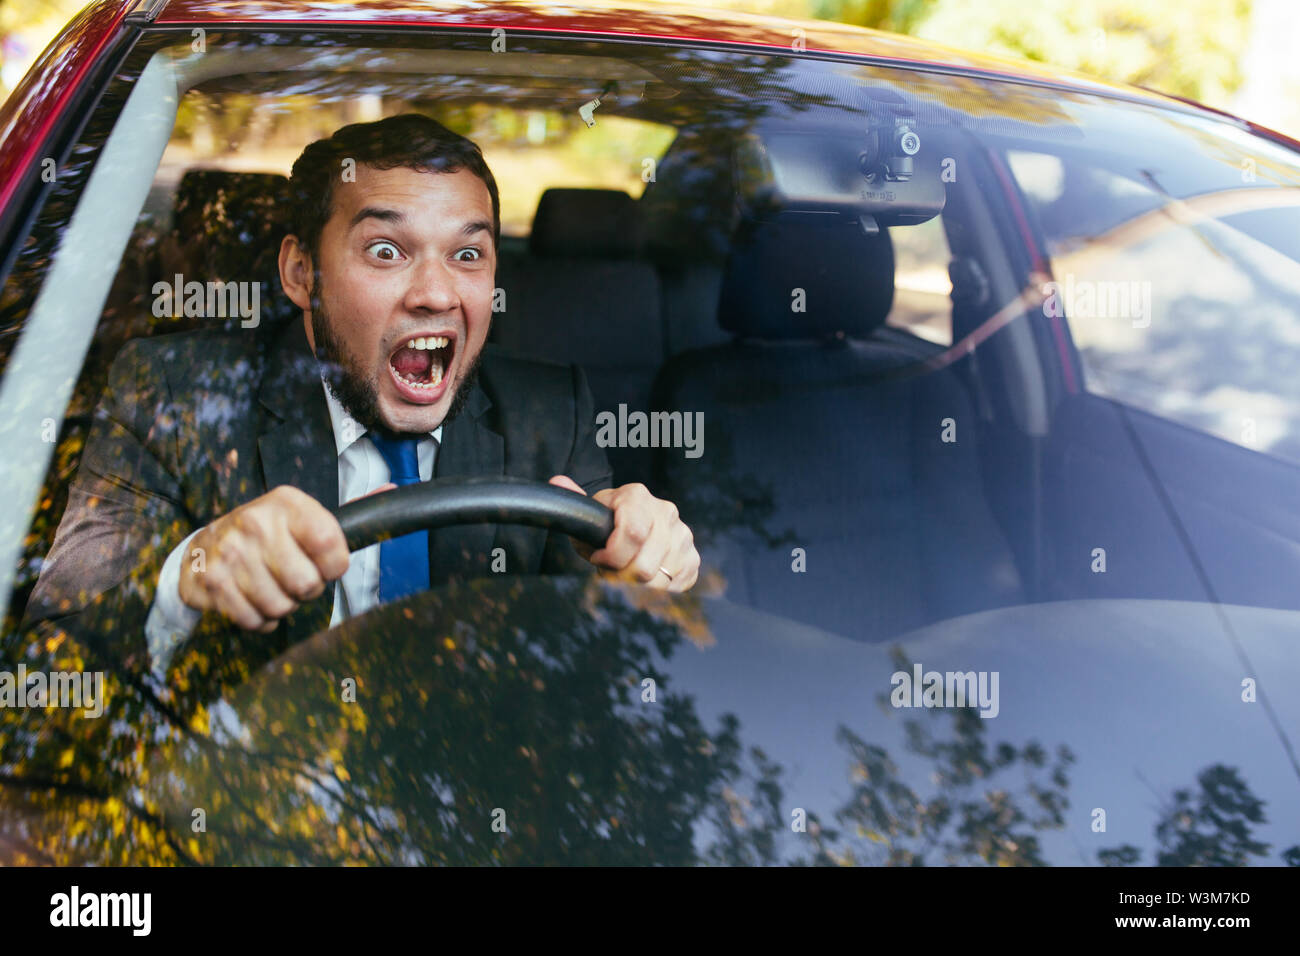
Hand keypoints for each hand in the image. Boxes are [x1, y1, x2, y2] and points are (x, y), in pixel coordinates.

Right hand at [177, 483, 391, 630]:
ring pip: (281, 606)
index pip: (332, 545)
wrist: (202, 547)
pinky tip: (250, 598)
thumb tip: (393, 489)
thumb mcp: (302, 516)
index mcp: (286, 502)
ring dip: (281, 605)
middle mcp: (256, 523)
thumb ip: (349, 511)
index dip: (334, 565)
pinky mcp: (212, 583)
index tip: (324, 564)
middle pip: (307, 584)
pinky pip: (254, 620)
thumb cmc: (265, 535)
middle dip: (305, 590)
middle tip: (291, 577)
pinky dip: (258, 619)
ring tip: (268, 585)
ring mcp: (230, 553)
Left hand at [548, 476, 698, 591]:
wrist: (635, 527)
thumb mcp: (588, 515)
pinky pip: (675, 586)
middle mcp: (666, 512)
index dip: (612, 556)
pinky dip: (656, 591)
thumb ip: (574, 503)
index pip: (633, 533)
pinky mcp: (692, 557)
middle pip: (644, 566)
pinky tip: (643, 580)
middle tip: (609, 571)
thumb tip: (557, 482)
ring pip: (659, 581)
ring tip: (625, 574)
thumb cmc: (605, 524)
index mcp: (637, 497)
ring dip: (636, 587)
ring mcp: (683, 535)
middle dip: (621, 577)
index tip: (598, 559)